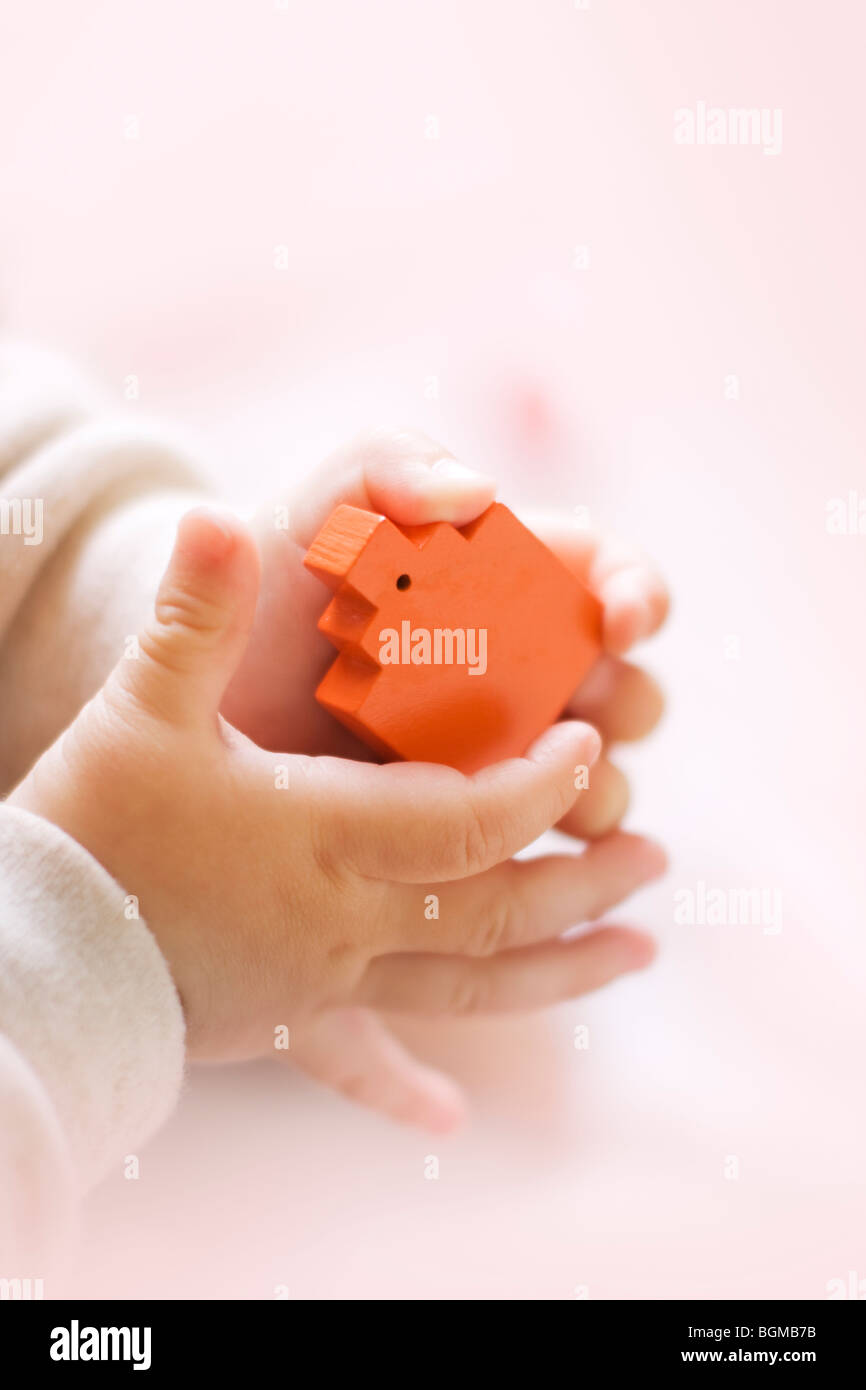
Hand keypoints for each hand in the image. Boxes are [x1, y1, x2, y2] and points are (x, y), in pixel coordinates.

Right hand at [9, 507, 664, 1128]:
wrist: (34, 951)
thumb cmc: (91, 823)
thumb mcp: (142, 707)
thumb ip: (194, 614)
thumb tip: (222, 516)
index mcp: (325, 835)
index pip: (471, 817)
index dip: (541, 782)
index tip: (589, 746)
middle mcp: (343, 916)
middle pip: (497, 906)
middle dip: (583, 878)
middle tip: (655, 857)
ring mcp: (322, 978)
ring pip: (469, 982)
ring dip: (561, 968)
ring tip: (634, 955)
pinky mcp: (285, 1017)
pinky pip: (371, 1052)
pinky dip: (411, 1083)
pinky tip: (450, 1118)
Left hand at [220, 428, 668, 842]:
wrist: (200, 672)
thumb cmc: (273, 573)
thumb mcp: (323, 502)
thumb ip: (388, 461)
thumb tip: (475, 491)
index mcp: (513, 579)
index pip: (611, 579)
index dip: (641, 596)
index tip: (617, 624)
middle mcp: (522, 667)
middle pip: (626, 690)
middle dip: (626, 706)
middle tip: (576, 718)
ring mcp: (498, 750)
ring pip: (592, 781)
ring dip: (594, 792)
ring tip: (558, 803)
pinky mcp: (460, 820)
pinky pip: (528, 843)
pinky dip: (543, 854)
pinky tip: (520, 862)